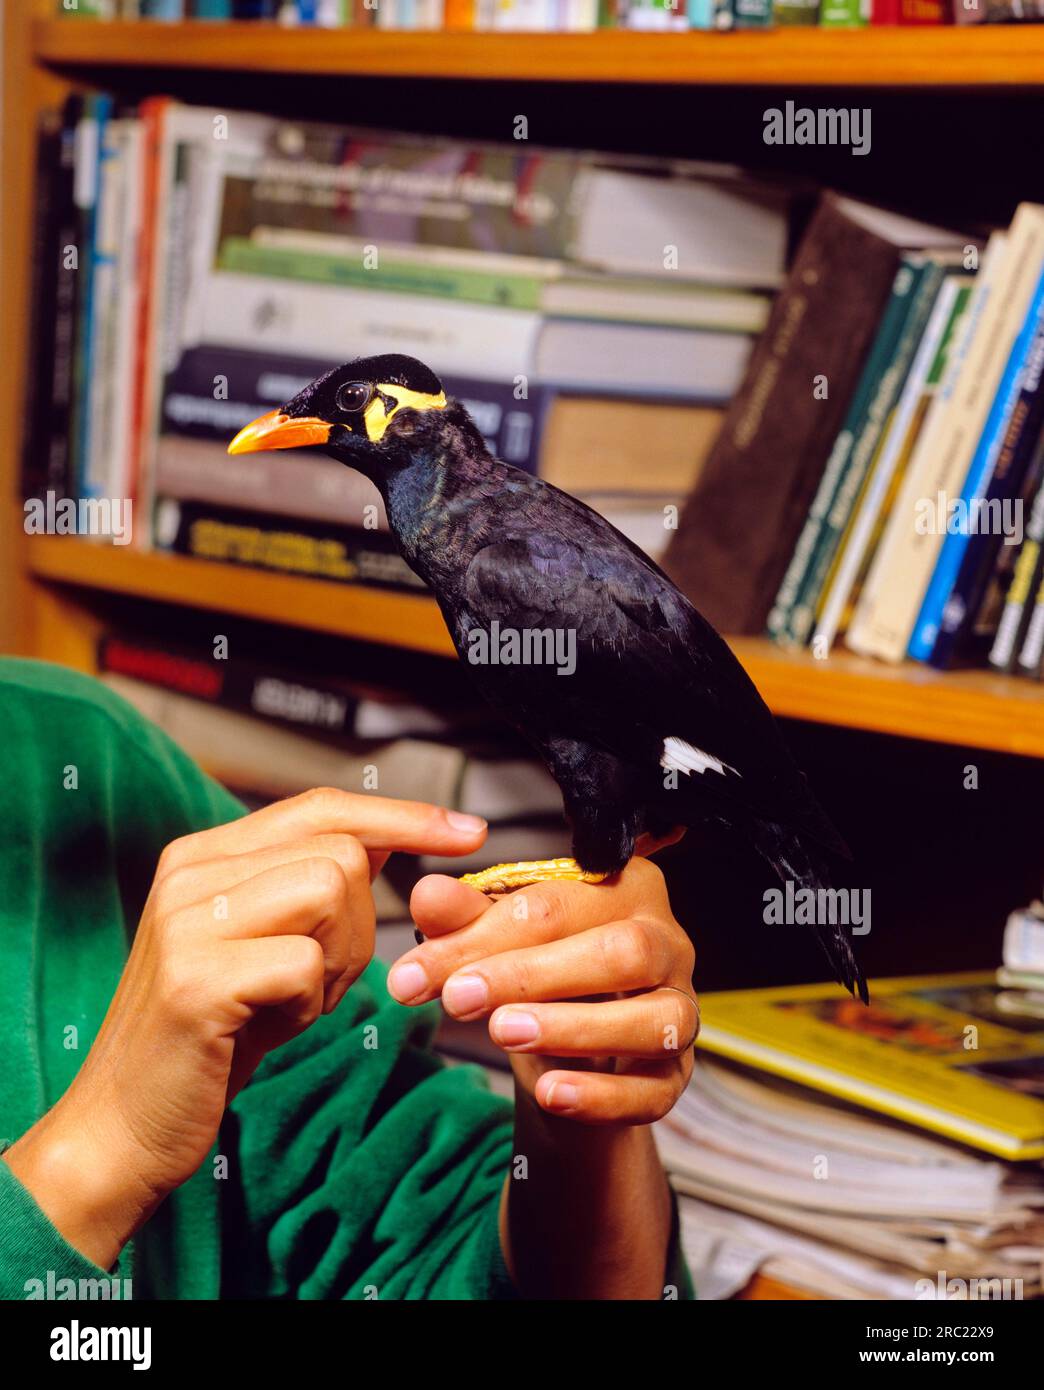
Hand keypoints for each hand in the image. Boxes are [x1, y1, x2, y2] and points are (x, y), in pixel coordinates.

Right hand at [3, 789, 485, 1268]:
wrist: (123, 1127)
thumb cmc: (213, 1038)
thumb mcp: (264, 945)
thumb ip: (309, 886)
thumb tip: (389, 837)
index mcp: (204, 855)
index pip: (322, 806)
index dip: (403, 816)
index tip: (468, 833)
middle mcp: (189, 872)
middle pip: (340, 851)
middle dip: (361, 923)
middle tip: (322, 982)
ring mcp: (187, 922)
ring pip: (330, 892)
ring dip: (339, 960)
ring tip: (294, 1002)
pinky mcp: (196, 979)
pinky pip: (307, 965)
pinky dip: (310, 1005)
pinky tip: (268, 1028)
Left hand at [390, 857, 696, 1124]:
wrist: (578, 1051)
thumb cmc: (544, 973)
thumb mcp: (499, 941)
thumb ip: (466, 919)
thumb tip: (427, 894)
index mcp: (627, 888)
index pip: (558, 905)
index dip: (482, 937)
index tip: (414, 973)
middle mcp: (669, 943)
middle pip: (622, 952)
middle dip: (533, 975)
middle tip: (458, 998)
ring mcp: (683, 1010)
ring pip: (654, 1019)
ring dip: (574, 1028)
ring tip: (501, 1032)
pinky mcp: (679, 1076)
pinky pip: (654, 1090)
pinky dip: (601, 1096)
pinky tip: (549, 1093)